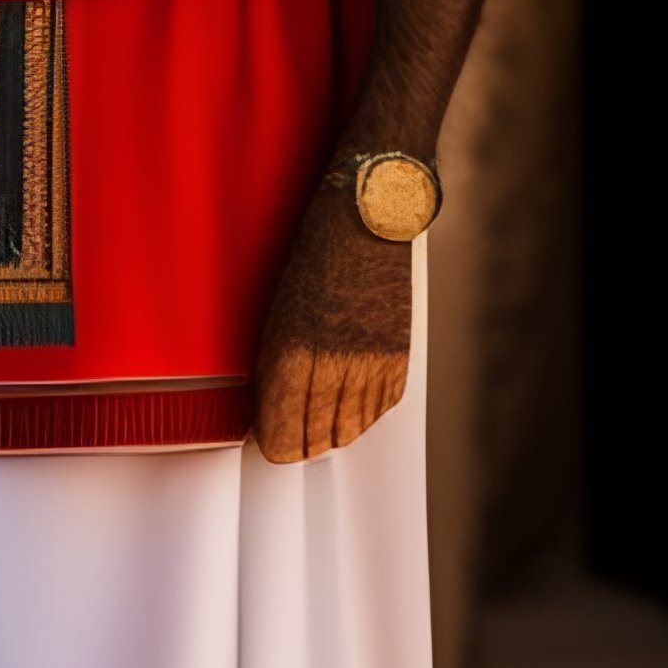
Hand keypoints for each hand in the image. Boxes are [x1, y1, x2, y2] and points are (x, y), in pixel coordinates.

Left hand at [252, 187, 412, 464]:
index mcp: (291, 354)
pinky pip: (380, 409)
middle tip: (292, 434)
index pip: (282, 435)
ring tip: (321, 414)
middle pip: (316, 443)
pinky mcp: (398, 359)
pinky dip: (364, 411)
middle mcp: (332, 366)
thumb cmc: (313, 259)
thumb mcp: (277, 315)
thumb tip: (271, 414)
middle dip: (300, 444)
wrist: (366, 223)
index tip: (270, 439)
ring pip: (349, 432)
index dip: (274, 444)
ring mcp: (370, 365)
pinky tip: (351, 394)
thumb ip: (274, 370)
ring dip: (332, 430)